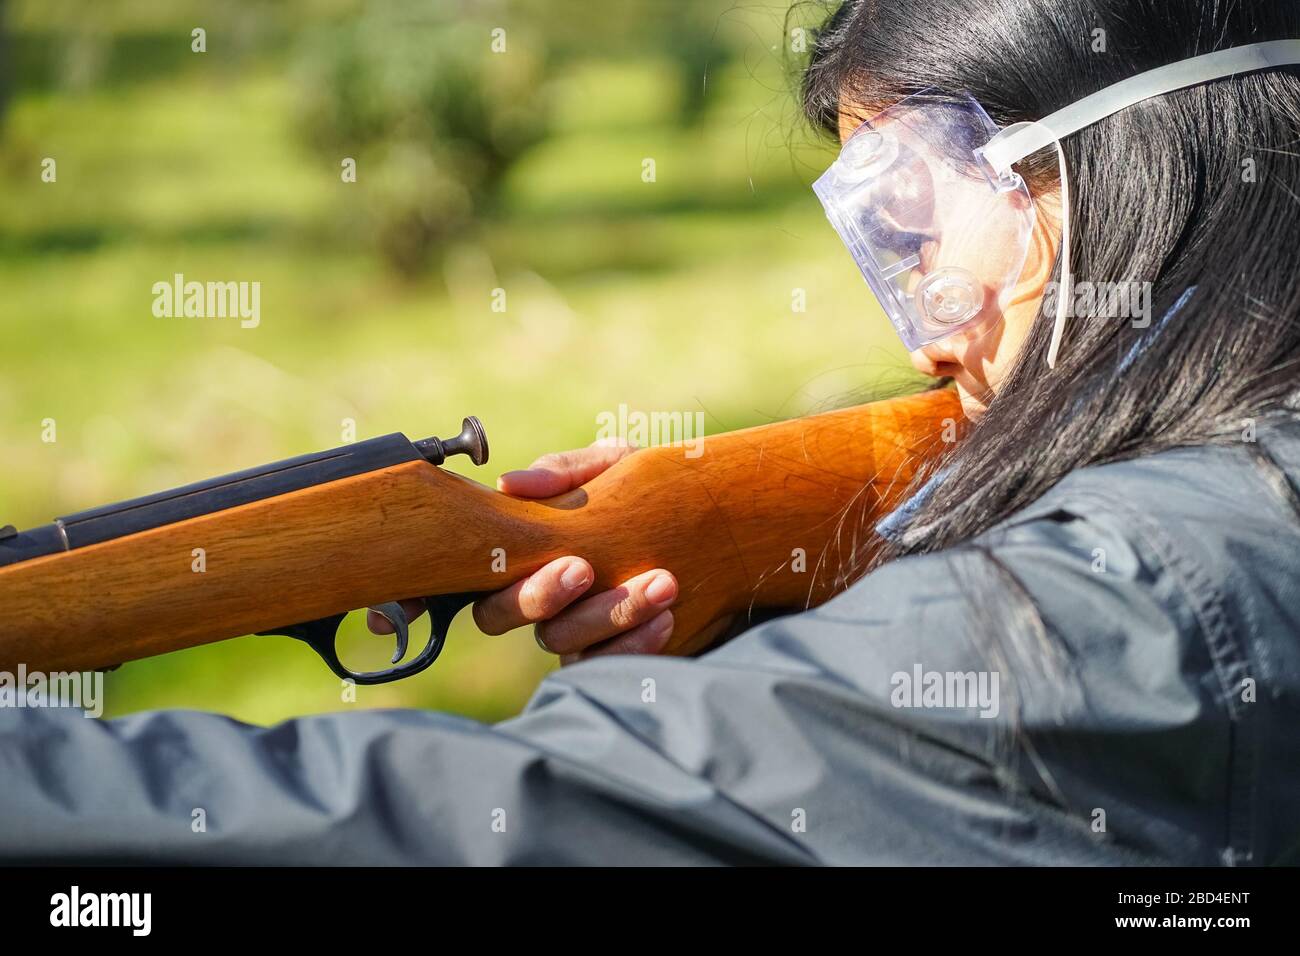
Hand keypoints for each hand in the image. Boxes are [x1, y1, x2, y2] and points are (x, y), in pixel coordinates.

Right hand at [367, 440, 678, 663]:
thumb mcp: (619, 467)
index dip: (414, 600)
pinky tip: (665, 616)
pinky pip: (605, 667)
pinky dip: (635, 643)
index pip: (454, 578)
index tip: (399, 611)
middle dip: (539, 593)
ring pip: (558, 641)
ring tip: (661, 581)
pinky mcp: (611, 658)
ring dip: (608, 614)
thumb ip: (569, 470)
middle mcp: (532, 596)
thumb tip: (511, 484)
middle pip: (500, 613)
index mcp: (517, 549)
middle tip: (583, 567)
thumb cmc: (654, 493)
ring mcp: (570, 632)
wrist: (727, 534)